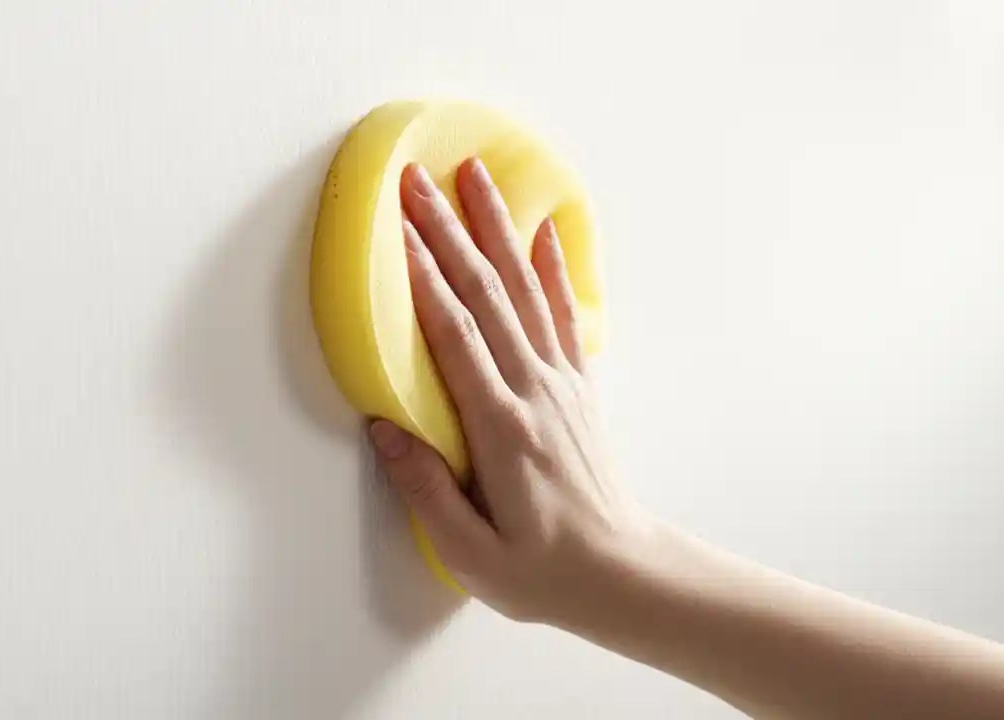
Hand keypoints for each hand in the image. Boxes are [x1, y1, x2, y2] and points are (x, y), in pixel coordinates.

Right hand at [368, 159, 647, 622]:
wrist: (621, 572)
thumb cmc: (543, 569)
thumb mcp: (470, 553)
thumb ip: (424, 488)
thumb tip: (382, 427)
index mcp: (500, 427)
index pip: (454, 334)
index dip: (421, 275)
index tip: (395, 225)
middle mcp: (534, 390)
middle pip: (486, 294)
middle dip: (447, 230)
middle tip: (417, 179)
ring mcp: (561, 383)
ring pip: (525, 289)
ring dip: (497, 229)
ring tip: (476, 176)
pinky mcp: (578, 386)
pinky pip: (564, 313)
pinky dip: (553, 268)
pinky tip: (544, 232)